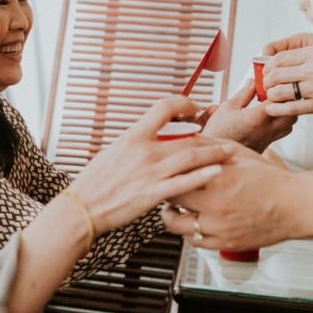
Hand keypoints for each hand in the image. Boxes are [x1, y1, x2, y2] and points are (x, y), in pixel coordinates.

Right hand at [67, 96, 235, 233]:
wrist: (82, 208)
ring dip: (214, 153)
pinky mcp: (153, 193)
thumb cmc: (94, 183)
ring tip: (230, 151)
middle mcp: (144, 150)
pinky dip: (203, 176)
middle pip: (185, 136)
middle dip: (209, 137)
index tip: (193, 109)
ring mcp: (150, 172)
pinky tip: (218, 172)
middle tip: (224, 138)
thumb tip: (148, 136)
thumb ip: (135, 142)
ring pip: (190, 157)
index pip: (163, 108)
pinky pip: (184, 183)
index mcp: (132, 136)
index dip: (183, 104)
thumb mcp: (113, 152)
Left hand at [161, 146, 304, 250]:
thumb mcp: (238, 154)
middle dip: (166, 190)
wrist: (294, 206)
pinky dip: (189, 230)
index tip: (166, 168)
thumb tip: (185, 137)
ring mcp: (218, 229)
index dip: (167, 170)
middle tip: (167, 185)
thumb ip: (208, 145)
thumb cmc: (270, 180)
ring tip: (178, 205)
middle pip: (170, 198)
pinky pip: (193, 241)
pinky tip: (195, 219)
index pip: (174, 174)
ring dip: (173, 213)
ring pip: (176, 224)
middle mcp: (215, 206)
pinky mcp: (224, 244)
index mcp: (217, 180)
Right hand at [201, 80, 296, 152]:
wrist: (218, 154)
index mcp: (258, 117)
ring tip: (274, 105)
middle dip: (287, 100)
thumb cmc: (220, 132)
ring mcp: (268, 138)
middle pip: (291, 112)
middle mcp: (267, 129)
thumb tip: (253, 83)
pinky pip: (282, 132)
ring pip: (290, 123)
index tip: (270, 84)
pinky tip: (270, 118)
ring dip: (286, 112)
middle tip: (277, 94)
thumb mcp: (228, 107)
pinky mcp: (267, 144)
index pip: (280, 99)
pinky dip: (282, 123)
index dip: (278, 89)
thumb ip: (244, 93)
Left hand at [261, 44, 312, 118]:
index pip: (282, 57)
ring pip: (281, 91)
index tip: (266, 72)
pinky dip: (278, 109)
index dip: (269, 66)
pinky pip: (292, 108)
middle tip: (263, 87)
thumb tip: (303, 66)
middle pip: (277, 73)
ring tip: (268, 99)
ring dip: (271, 95)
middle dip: (266, 81)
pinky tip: (271, 110)